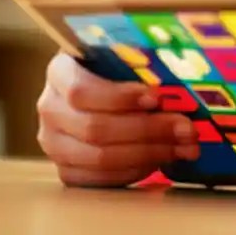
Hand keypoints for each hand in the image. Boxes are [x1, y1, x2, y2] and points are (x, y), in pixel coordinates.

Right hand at [37, 52, 199, 186]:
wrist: (102, 93)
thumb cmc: (118, 69)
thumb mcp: (124, 56)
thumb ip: (143, 64)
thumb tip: (180, 87)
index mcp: (60, 72)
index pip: (81, 90)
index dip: (120, 98)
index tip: (157, 97)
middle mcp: (50, 108)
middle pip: (95, 128)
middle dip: (148, 130)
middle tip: (185, 128)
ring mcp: (54, 142)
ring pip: (98, 157)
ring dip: (148, 153)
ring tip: (183, 146)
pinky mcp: (66, 169)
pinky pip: (99, 179)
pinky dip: (134, 172)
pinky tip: (160, 160)